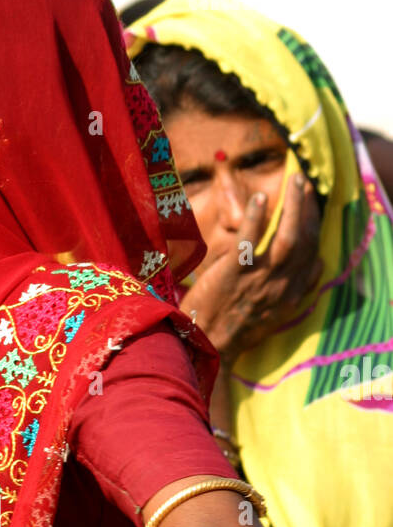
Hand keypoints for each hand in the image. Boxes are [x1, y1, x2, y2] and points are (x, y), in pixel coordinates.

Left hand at [181, 174, 321, 360]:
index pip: (313, 252)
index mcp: (292, 294)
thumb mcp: (277, 314)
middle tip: (305, 181)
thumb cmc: (237, 328)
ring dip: (294, 206)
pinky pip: (250, 241)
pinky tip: (260, 198)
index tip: (313, 202)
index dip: (315, 224)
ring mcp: (259, 278)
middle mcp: (281, 285)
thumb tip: (317, 266)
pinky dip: (257, 218)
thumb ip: (298, 289)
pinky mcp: (234, 274)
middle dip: (308, 207)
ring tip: (294, 180)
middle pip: (305, 239)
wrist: (208, 346)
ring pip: (287, 236)